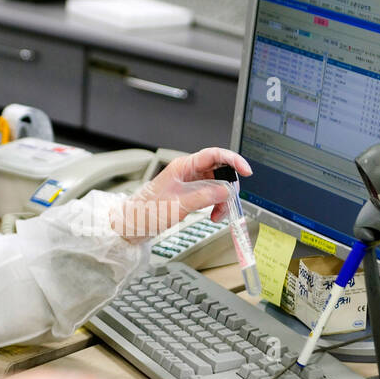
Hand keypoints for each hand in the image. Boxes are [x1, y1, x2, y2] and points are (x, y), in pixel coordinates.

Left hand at [113, 147, 252, 240]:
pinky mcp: (192, 194)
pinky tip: (213, 215)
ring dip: (223, 200)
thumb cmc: (147, 210)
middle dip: (229, 186)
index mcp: (184, 166)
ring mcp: (191, 183)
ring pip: (218, 185)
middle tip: (229, 201)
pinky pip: (212, 195)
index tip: (246, 171)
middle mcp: (189, 171)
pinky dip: (217, 206)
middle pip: (220, 170)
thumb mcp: (178, 204)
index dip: (233, 160)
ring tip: (218, 214)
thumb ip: (203, 196)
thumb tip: (226, 191)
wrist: (133, 224)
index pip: (214, 155)